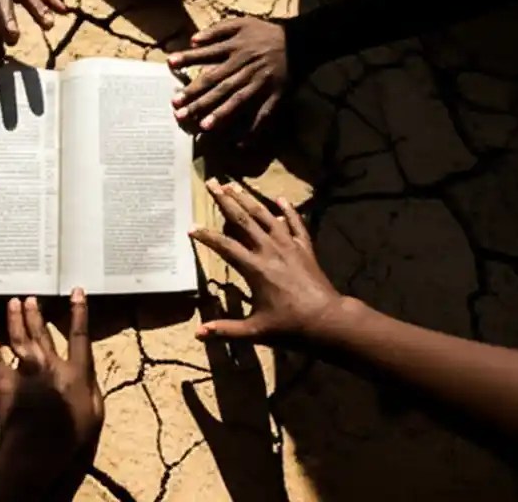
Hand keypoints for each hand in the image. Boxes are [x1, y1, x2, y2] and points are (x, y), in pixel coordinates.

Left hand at [0, 291, 102, 466]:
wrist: (38, 450)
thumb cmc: (71, 436)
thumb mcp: (96, 414)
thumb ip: (93, 390)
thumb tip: (89, 376)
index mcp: (75, 372)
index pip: (79, 336)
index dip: (79, 313)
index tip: (76, 292)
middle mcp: (50, 364)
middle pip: (42, 332)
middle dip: (37, 313)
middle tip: (31, 297)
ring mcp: (25, 371)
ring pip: (19, 337)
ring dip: (16, 317)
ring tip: (13, 302)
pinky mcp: (4, 382)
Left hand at [169, 14, 288, 133]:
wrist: (302, 41)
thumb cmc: (268, 32)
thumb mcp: (242, 22)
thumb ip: (217, 30)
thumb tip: (193, 39)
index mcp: (235, 49)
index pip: (207, 55)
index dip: (188, 60)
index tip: (169, 66)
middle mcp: (245, 66)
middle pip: (217, 82)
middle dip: (197, 96)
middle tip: (178, 109)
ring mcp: (260, 83)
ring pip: (237, 100)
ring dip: (220, 114)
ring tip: (203, 126)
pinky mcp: (275, 95)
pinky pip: (263, 115)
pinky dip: (253, 130)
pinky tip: (240, 143)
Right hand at [190, 181, 342, 342]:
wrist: (327, 320)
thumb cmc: (289, 326)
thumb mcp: (255, 330)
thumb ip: (225, 329)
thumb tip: (197, 333)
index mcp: (254, 268)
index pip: (224, 246)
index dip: (206, 236)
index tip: (191, 227)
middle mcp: (269, 250)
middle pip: (243, 220)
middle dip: (225, 200)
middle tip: (212, 183)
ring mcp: (288, 246)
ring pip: (265, 216)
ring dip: (248, 199)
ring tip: (234, 185)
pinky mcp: (304, 248)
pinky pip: (295, 224)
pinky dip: (288, 210)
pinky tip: (280, 198)